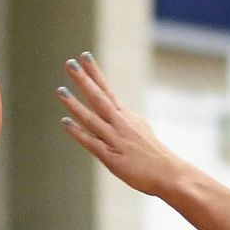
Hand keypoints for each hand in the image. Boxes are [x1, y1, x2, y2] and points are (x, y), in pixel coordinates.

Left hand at [56, 52, 180, 195]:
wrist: (169, 173)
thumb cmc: (154, 154)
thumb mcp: (141, 130)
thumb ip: (124, 120)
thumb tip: (116, 111)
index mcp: (126, 117)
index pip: (107, 90)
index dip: (95, 73)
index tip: (84, 56)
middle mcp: (120, 124)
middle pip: (99, 98)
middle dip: (84, 80)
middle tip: (70, 63)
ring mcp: (115, 140)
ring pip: (92, 118)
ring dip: (75, 104)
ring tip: (60, 90)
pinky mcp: (111, 157)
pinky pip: (91, 142)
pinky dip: (78, 132)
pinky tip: (65, 122)